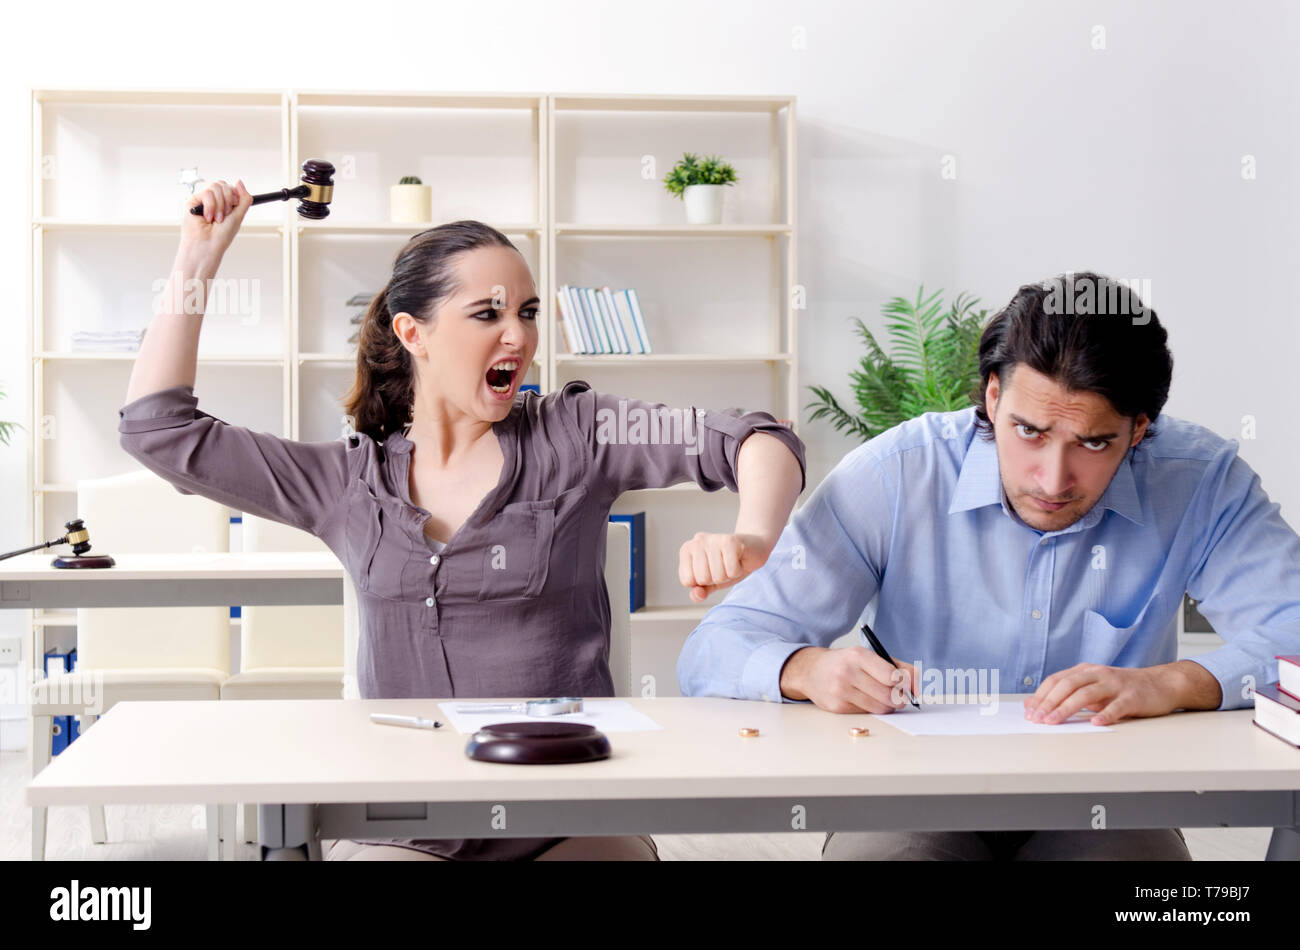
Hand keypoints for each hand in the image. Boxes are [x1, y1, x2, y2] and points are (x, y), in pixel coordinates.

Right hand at [178, 178, 252, 269]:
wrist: (207, 245)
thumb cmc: (222, 236)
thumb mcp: (239, 215)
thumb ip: (244, 198)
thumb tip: (239, 181)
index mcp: (225, 204)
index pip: (231, 188)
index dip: (235, 196)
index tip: (234, 208)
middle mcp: (214, 201)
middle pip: (223, 185)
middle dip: (228, 200)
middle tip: (225, 215)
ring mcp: (204, 200)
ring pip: (216, 187)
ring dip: (220, 205)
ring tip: (216, 219)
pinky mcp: (193, 201)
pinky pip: (207, 193)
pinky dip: (211, 206)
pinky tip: (208, 217)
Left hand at [677, 531, 770, 602]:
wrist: (754, 548)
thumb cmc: (728, 564)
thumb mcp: (711, 582)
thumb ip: (699, 592)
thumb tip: (697, 595)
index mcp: (686, 550)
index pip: (687, 581)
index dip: (703, 582)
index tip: (712, 570)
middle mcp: (697, 541)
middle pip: (702, 579)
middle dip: (716, 579)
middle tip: (724, 566)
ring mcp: (713, 539)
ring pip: (718, 576)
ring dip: (728, 575)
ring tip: (731, 562)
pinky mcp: (730, 541)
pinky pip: (731, 571)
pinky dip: (738, 570)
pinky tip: (739, 560)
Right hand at [779, 646, 918, 713]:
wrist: (812, 671)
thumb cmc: (846, 663)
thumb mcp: (869, 656)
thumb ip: (897, 667)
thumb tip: (917, 687)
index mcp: (858, 655)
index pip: (891, 675)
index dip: (903, 684)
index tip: (905, 686)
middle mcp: (847, 673)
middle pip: (887, 695)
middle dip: (898, 699)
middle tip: (898, 697)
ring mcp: (840, 691)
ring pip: (878, 708)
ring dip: (886, 706)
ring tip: (882, 698)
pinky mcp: (837, 707)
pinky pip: (866, 713)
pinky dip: (870, 709)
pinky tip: (863, 699)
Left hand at [1024, 663, 1177, 725]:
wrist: (1161, 684)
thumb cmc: (1122, 689)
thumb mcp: (1093, 688)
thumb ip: (1067, 694)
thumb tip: (1033, 704)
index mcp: (1085, 671)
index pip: (1057, 680)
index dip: (1041, 695)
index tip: (1029, 712)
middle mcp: (1098, 674)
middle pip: (1067, 685)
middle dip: (1049, 702)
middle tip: (1037, 719)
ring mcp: (1116, 684)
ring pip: (1086, 694)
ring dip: (1067, 708)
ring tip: (1054, 721)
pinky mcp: (1133, 697)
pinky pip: (1117, 706)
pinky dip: (1105, 714)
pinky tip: (1095, 723)